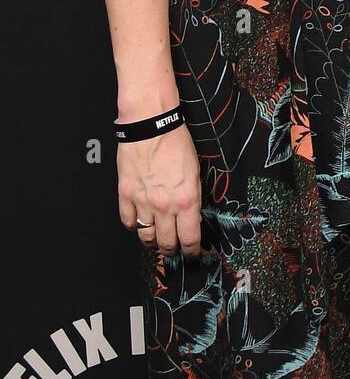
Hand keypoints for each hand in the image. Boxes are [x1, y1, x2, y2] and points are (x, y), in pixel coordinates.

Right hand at [118, 123, 203, 256]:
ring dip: (153, 241)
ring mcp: (143, 202)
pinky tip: (139, 221)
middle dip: (173, 250)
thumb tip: (190, 214)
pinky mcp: (125, 194)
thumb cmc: (176, 142)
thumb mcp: (195, 171)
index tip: (194, 253)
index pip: (190, 238)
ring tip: (157, 238)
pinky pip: (128, 221)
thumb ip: (191, 196)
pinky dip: (134, 225)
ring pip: (146, 236)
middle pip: (167, 243)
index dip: (193, 250)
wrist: (151, 125)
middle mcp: (165, 206)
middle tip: (175, 249)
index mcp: (187, 199)